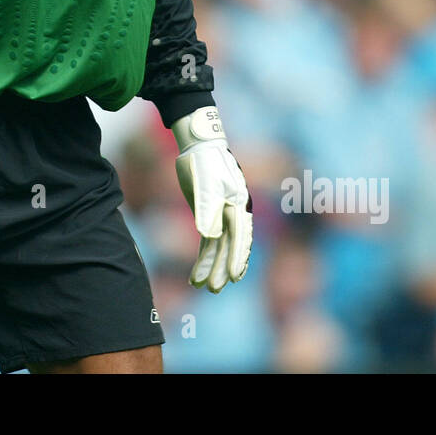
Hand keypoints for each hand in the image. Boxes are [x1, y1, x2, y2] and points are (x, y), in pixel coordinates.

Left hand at [172, 106, 253, 292]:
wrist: (198, 145)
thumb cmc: (204, 162)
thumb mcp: (205, 184)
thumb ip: (207, 210)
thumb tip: (210, 237)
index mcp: (238, 205)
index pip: (239, 236)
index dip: (237, 257)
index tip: (233, 276)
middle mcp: (233, 213)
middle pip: (230, 246)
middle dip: (222, 268)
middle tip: (215, 289)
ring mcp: (221, 216)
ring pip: (218, 247)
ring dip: (211, 267)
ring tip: (203, 287)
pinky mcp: (208, 216)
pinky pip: (208, 242)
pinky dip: (203, 257)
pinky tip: (196, 274)